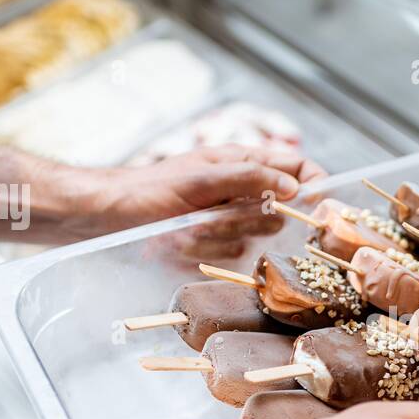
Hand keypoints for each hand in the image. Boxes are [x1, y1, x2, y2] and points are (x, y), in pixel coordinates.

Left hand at [62, 144, 326, 253]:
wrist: (102, 218)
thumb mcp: (200, 178)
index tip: (316, 206)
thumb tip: (294, 185)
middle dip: (250, 220)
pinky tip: (179, 246)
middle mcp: (238, 189)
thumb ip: (250, 177)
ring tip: (186, 231)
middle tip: (215, 217)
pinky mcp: (210, 244)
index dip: (314, 183)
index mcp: (240, 162)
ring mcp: (224, 219)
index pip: (297, 166)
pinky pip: (228, 256)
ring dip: (219, 239)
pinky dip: (204, 254)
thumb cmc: (145, 191)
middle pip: (279, 210)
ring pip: (251, 238)